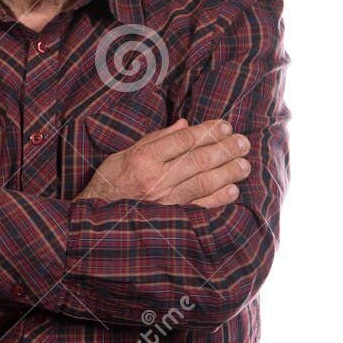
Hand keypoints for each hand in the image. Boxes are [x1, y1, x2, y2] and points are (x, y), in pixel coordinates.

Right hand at [77, 118, 250, 207]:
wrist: (97, 218)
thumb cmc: (110, 181)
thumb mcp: (125, 153)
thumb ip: (156, 139)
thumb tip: (185, 125)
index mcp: (143, 158)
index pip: (182, 140)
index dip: (206, 131)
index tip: (225, 125)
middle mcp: (156, 178)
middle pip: (197, 160)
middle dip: (224, 149)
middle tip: (243, 141)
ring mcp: (165, 200)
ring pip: (203, 182)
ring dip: (227, 172)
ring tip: (245, 163)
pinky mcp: (171, 217)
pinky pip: (200, 206)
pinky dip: (218, 198)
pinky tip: (233, 189)